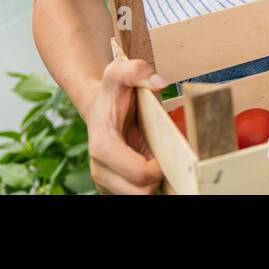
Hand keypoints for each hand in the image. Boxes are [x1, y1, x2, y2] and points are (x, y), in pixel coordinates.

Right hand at [85, 59, 167, 194]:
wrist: (99, 106)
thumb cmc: (113, 91)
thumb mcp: (121, 71)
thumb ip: (138, 71)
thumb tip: (160, 83)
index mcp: (103, 146)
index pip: (140, 174)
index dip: (159, 168)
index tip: (166, 152)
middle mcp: (100, 170)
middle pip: (142, 193)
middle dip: (160, 177)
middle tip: (168, 157)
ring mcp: (106, 182)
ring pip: (140, 198)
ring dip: (155, 183)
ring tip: (160, 161)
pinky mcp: (113, 189)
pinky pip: (138, 197)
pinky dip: (150, 186)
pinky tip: (154, 168)